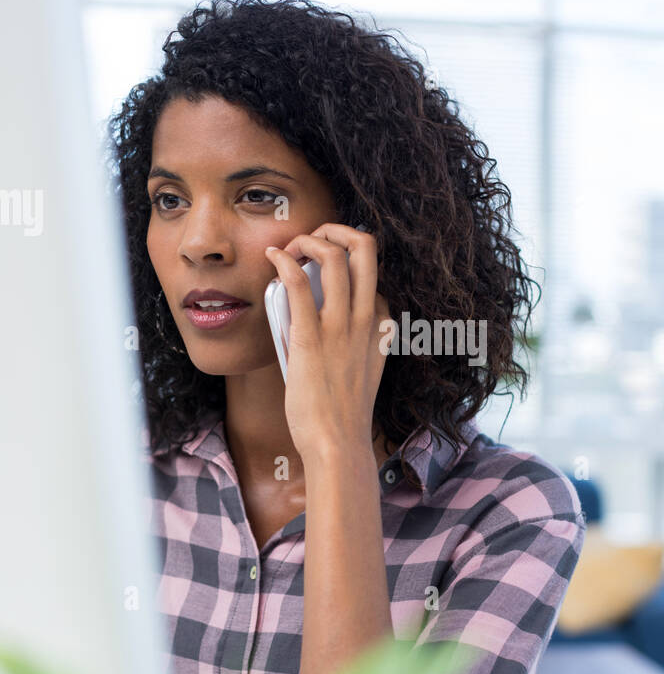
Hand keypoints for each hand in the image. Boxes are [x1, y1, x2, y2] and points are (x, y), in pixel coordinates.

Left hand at [264, 224, 391, 462]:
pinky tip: (274, 258)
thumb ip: (353, 344)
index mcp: (380, 326)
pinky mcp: (311, 338)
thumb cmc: (341, 415)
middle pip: (366, 247)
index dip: (346, 261)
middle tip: (313, 238)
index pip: (372, 276)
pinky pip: (298, 284)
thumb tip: (319, 322)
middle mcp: (365, 318)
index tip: (319, 266)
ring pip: (335, 255)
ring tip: (290, 248)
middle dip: (338, 229)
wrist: (337, 444)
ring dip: (309, 240)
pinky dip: (285, 261)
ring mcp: (341, 326)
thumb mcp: (362, 372)